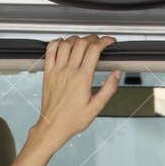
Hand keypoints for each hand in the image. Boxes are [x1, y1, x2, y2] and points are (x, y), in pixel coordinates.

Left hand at [31, 35, 121, 154]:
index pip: (94, 50)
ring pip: (66, 44)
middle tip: (98, 41)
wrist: (53, 127)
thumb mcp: (96, 107)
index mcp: (82, 79)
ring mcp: (57, 71)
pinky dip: (56, 42)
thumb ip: (108, 89)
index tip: (109, 42)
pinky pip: (50, 51)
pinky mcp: (48, 73)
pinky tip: (62, 43)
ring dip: (76, 39)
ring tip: (83, 42)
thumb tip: (116, 74)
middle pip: (81, 43)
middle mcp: (69, 72)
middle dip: (92, 38)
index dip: (104, 41)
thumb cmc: (72, 120)